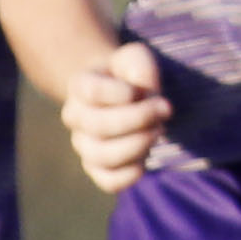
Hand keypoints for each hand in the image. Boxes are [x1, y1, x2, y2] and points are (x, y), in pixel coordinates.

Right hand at [60, 39, 168, 194]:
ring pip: (103, 156)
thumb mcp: (137, 58)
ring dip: (138, 145)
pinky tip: (145, 160)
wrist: (126, 95)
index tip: (138, 91)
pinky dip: (129, 174)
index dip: (119, 93)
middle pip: (99, 126)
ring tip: (158, 130)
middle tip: (165, 108)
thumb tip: (141, 95)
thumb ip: (140, 66)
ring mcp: (84, 145)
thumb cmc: (131, 74)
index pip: (91, 92)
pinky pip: (109, 181)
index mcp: (80, 85)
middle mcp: (75, 117)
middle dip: (140, 118)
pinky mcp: (98, 168)